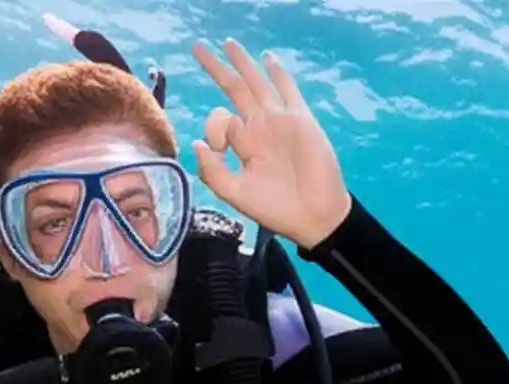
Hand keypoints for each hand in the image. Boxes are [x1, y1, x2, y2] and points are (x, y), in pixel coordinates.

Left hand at [190, 38, 351, 249]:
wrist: (312, 215)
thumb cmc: (275, 208)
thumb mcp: (234, 192)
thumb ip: (212, 171)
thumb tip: (198, 143)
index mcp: (243, 144)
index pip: (219, 120)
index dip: (214, 127)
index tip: (221, 148)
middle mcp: (258, 128)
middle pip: (233, 89)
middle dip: (216, 68)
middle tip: (197, 48)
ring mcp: (278, 121)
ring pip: (256, 83)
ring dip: (242, 62)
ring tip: (226, 43)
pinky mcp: (299, 120)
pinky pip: (287, 90)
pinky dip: (277, 74)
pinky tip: (267, 58)